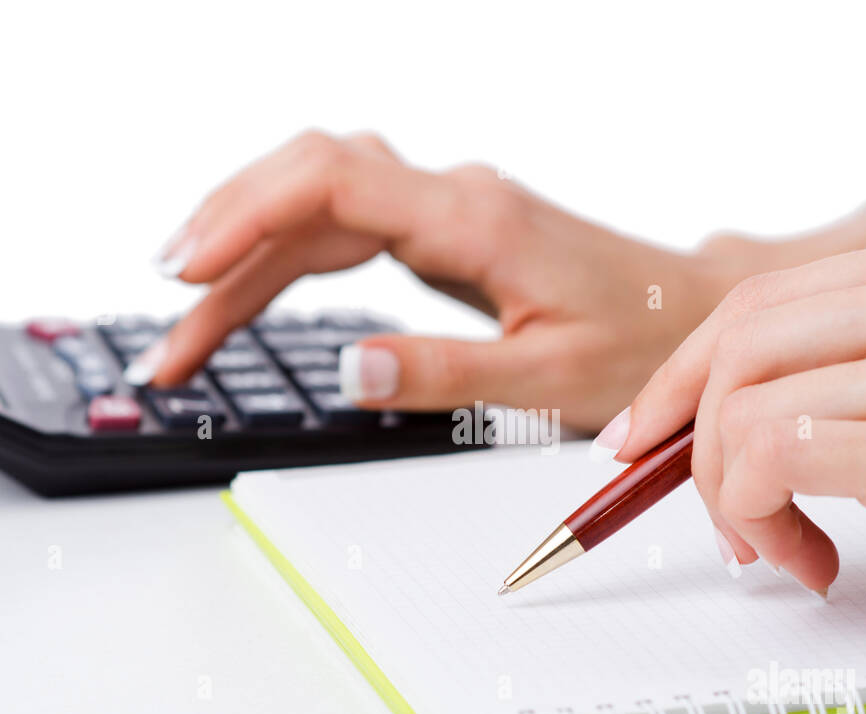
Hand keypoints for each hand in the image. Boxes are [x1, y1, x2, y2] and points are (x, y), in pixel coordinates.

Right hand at [138, 130, 865, 430]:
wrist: (694, 311)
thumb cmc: (641, 340)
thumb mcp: (545, 378)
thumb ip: (441, 372)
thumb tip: (347, 370)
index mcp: (471, 220)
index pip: (328, 182)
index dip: (243, 215)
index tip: (186, 269)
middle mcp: (451, 198)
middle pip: (302, 187)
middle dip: (222, 247)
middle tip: (171, 330)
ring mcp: (445, 209)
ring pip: (314, 204)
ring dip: (244, 254)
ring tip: (190, 322)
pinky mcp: (445, 231)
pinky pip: (343, 225)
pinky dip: (287, 256)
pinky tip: (253, 288)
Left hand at [615, 228, 865, 642]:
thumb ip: (859, 366)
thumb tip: (721, 413)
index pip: (760, 301)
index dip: (682, 372)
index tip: (643, 431)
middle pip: (737, 342)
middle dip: (687, 434)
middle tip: (701, 503)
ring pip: (746, 406)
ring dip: (730, 496)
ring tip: (773, 545)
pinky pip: (774, 461)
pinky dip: (763, 521)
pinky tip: (810, 561)